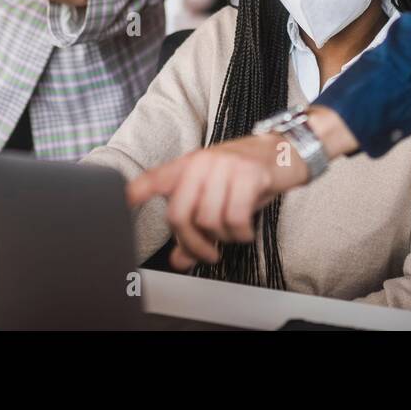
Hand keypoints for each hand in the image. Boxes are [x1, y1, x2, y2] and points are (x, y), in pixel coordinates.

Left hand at [126, 133, 308, 269]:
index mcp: (189, 164)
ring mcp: (225, 166)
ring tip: (233, 233)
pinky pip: (235, 218)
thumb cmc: (248, 175)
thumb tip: (179, 259)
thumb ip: (196, 226)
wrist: (286, 151)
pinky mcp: (249, 174)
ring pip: (208, 220)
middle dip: (192, 243)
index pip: (155, 178)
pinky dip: (240, 233)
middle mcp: (202, 162)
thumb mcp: (218, 196)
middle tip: (207, 253)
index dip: (136, 192)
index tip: (123, 203)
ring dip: (223, 237)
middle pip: (179, 214)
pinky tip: (245, 230)